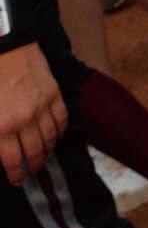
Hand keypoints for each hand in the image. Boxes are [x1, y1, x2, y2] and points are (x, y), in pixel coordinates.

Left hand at [0, 43, 67, 184]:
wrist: (5, 47)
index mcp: (2, 127)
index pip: (13, 161)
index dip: (16, 175)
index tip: (18, 180)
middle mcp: (24, 121)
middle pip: (34, 153)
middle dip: (33, 165)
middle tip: (32, 169)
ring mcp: (42, 108)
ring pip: (50, 139)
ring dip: (47, 150)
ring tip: (43, 154)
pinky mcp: (53, 95)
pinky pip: (62, 120)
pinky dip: (60, 131)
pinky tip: (55, 135)